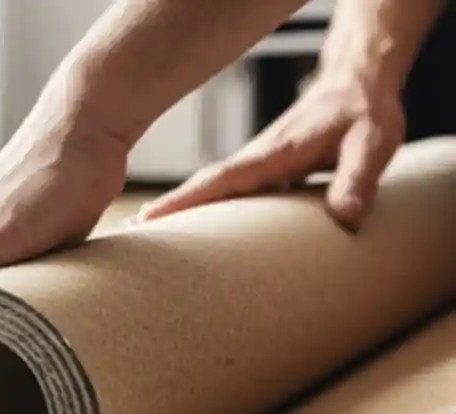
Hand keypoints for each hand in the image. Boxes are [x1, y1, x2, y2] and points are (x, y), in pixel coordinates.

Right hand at [138, 72, 405, 230]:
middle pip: (204, 188)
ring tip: (148, 241)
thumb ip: (358, 178)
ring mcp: (257, 165)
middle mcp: (257, 159)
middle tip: (130, 238)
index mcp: (275, 154)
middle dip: (167, 212)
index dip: (184, 201)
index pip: (221, 179)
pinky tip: (196, 232)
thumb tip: (345, 217)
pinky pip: (229, 193)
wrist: (357, 82)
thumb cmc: (364, 112)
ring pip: (213, 191)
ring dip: (182, 212)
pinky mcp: (263, 172)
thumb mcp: (373, 142)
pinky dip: (206, 209)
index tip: (147, 218)